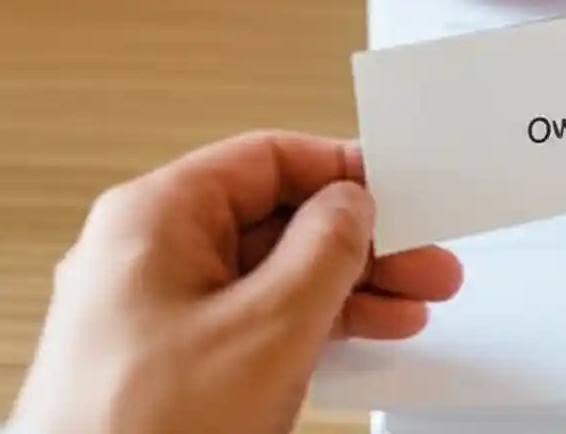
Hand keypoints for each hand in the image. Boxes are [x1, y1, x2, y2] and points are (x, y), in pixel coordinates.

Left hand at [10, 132, 462, 433]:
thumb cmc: (143, 429)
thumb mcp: (270, 324)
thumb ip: (326, 248)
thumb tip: (352, 206)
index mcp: (154, 217)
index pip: (266, 159)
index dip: (341, 171)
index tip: (398, 192)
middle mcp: (149, 254)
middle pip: (276, 220)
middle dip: (360, 244)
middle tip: (422, 260)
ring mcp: (156, 310)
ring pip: (272, 274)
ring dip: (348, 287)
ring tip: (411, 305)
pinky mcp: (169, 360)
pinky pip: (254, 319)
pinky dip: (312, 324)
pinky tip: (363, 335)